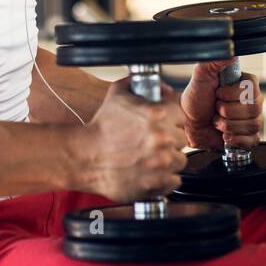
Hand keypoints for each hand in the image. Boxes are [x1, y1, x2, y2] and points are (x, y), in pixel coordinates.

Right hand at [72, 77, 187, 202]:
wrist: (85, 157)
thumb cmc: (100, 128)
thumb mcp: (117, 94)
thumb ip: (140, 83)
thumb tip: (162, 88)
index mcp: (157, 114)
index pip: (181, 116)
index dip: (170, 120)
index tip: (161, 126)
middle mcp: (162, 138)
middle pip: (181, 138)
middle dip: (168, 140)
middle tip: (151, 142)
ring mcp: (162, 162)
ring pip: (179, 160)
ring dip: (168, 159)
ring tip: (149, 158)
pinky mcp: (158, 182)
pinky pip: (174, 180)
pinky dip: (164, 178)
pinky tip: (149, 172)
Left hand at [180, 58, 262, 150]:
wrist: (188, 123)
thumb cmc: (195, 99)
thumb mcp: (201, 75)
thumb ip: (214, 61)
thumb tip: (232, 53)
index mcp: (245, 85)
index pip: (252, 88)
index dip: (233, 94)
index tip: (218, 93)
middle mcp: (252, 102)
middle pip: (253, 109)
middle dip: (228, 111)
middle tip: (216, 109)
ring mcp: (251, 120)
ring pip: (252, 125)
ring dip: (228, 125)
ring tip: (217, 121)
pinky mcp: (248, 138)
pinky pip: (252, 140)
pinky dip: (235, 139)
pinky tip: (225, 135)